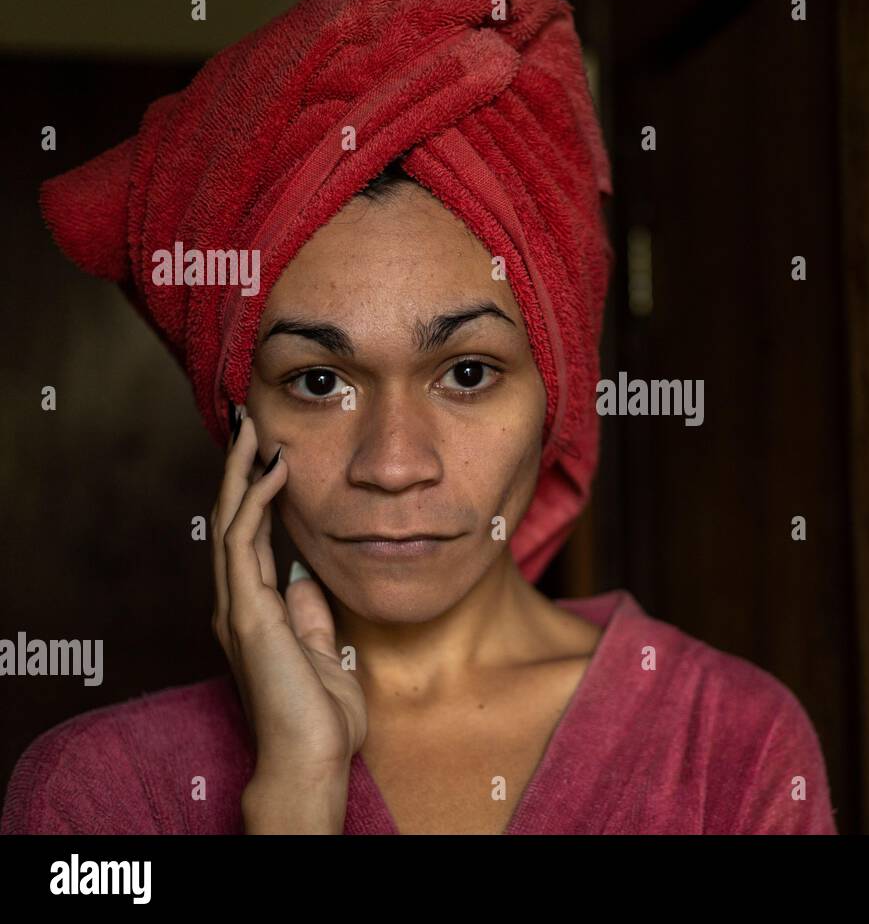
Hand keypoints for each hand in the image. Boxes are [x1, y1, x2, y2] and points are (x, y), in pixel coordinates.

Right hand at [211, 406, 367, 828]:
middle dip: (238, 470)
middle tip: (248, 423)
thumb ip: (310, 616)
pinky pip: (244, 542)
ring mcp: (238, 608)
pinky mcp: (248, 613)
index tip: (270, 455)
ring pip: (229, 522)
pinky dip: (255, 501)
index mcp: (256, 613)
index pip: (249, 539)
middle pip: (231, 521)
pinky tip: (273, 469)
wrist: (312, 759)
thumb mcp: (325, 653)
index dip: (256, 495)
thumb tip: (306, 578)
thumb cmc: (321, 718)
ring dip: (240, 473)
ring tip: (252, 429)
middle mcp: (238, 605)